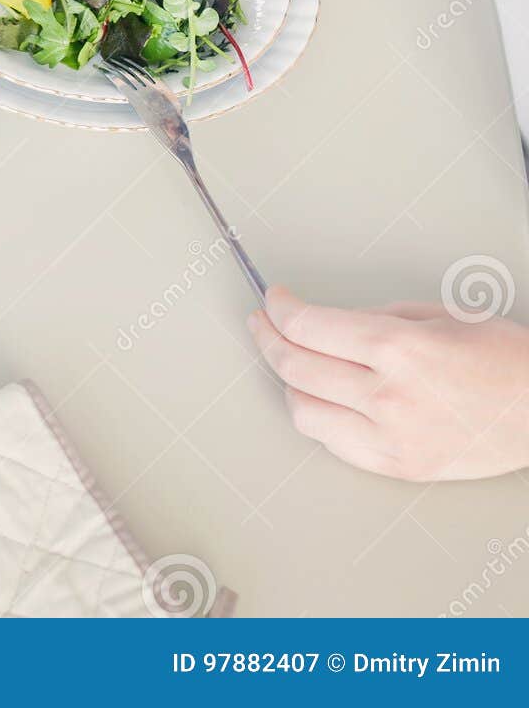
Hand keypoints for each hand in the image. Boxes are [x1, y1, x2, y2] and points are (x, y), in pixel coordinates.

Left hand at [250, 286, 528, 480]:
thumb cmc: (503, 360)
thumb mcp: (434, 316)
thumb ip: (375, 319)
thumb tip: (328, 323)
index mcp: (396, 348)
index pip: (306, 326)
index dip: (278, 308)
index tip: (273, 298)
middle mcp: (387, 395)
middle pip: (294, 365)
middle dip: (268, 336)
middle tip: (263, 322)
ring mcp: (391, 438)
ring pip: (303, 410)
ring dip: (288, 380)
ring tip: (291, 362)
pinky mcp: (399, 467)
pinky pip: (334, 443)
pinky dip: (318, 417)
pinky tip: (321, 398)